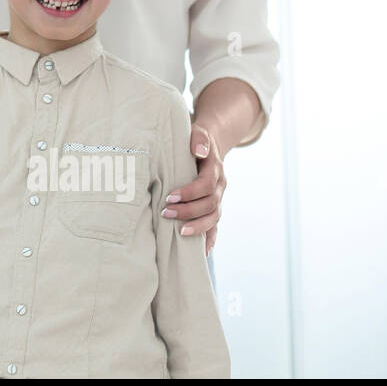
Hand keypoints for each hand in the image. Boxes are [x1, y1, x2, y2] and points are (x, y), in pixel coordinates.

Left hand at [161, 124, 225, 256]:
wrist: (209, 144)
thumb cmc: (196, 140)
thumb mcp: (198, 133)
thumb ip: (198, 139)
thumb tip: (199, 151)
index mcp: (215, 169)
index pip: (206, 185)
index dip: (190, 192)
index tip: (170, 197)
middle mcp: (220, 186)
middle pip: (210, 204)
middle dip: (189, 211)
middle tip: (166, 213)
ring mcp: (219, 198)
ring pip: (214, 217)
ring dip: (198, 227)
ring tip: (180, 233)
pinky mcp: (214, 206)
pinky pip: (215, 225)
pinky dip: (210, 238)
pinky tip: (202, 252)